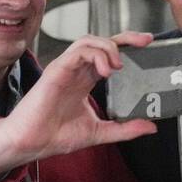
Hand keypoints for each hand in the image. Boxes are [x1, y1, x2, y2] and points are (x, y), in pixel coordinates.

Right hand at [0, 31, 158, 177]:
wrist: (31, 143)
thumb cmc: (55, 135)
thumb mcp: (99, 132)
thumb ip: (125, 129)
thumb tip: (150, 127)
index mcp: (85, 80)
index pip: (108, 55)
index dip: (127, 46)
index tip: (147, 45)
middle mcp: (76, 71)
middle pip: (101, 41)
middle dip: (125, 37)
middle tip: (144, 41)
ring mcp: (66, 68)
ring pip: (88, 41)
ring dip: (108, 47)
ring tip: (118, 65)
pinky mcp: (56, 70)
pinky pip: (77, 51)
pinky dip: (95, 55)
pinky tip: (105, 71)